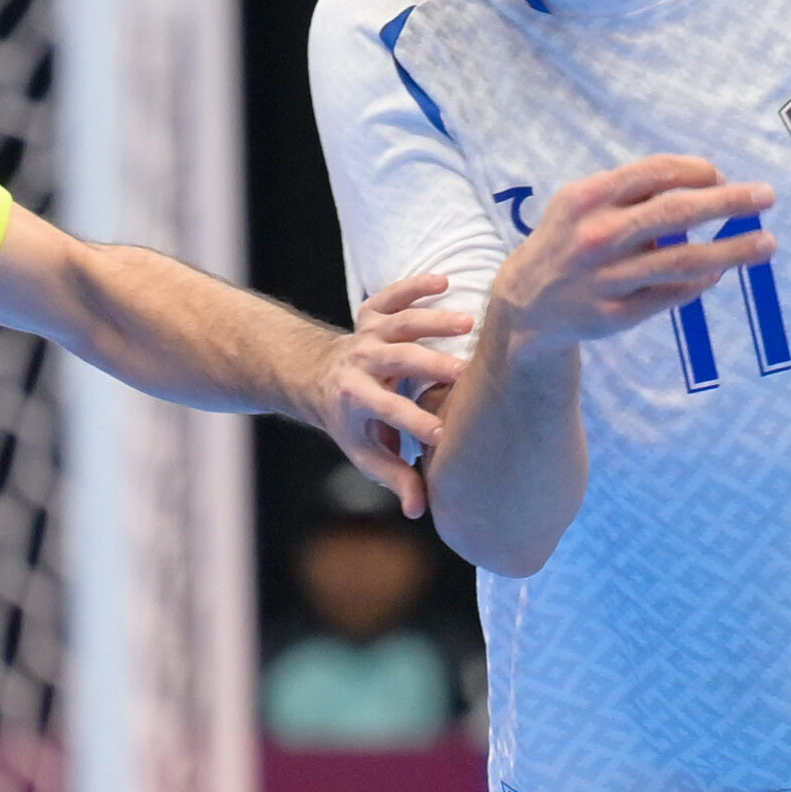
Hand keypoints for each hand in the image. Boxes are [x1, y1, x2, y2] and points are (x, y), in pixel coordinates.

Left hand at [313, 276, 472, 514]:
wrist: (320, 379)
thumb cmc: (353, 423)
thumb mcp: (367, 453)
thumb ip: (396, 477)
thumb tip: (419, 511)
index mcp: (356, 398)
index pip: (387, 410)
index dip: (412, 422)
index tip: (443, 433)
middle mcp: (360, 362)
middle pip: (396, 359)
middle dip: (430, 364)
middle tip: (465, 372)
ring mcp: (366, 334)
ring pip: (400, 322)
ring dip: (433, 320)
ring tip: (470, 322)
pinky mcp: (371, 313)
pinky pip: (392, 294)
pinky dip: (416, 285)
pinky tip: (446, 281)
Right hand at [481, 156, 776, 360]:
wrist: (526, 306)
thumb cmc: (568, 241)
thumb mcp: (582, 203)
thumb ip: (633, 191)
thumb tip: (707, 184)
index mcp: (589, 197)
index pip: (657, 172)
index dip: (698, 171)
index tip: (721, 176)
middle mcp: (598, 236)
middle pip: (677, 213)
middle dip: (729, 202)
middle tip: (767, 196)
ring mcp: (607, 279)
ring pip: (683, 261)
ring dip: (732, 251)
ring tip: (767, 244)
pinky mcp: (615, 315)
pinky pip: (670, 295)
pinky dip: (700, 282)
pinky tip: (719, 272)